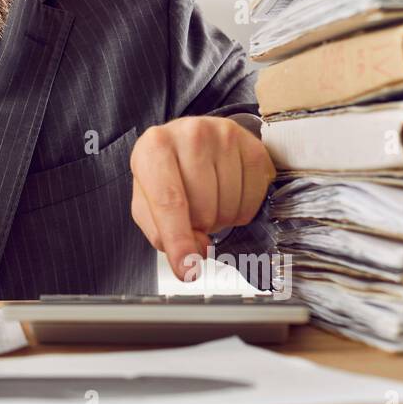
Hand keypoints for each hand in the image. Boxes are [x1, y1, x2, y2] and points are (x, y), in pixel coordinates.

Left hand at [129, 116, 274, 279]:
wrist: (192, 139)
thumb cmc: (168, 171)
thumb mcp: (148, 200)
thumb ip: (161, 232)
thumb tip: (194, 252)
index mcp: (154, 147)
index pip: (168, 202)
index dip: (179, 240)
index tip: (186, 269)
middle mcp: (190, 134)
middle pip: (203, 209)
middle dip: (199, 225)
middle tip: (194, 211)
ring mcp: (225, 136)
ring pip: (230, 206)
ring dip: (221, 217)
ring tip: (210, 199)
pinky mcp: (253, 146)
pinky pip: (254, 199)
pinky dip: (242, 209)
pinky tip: (229, 194)